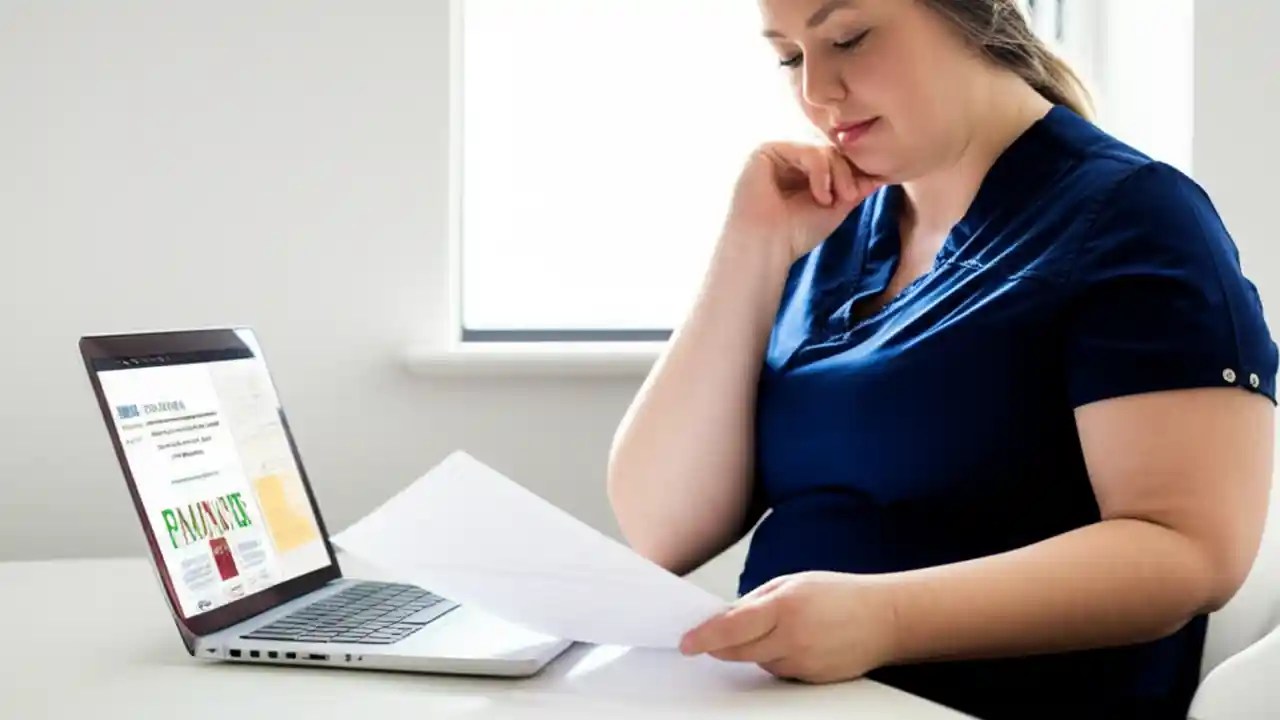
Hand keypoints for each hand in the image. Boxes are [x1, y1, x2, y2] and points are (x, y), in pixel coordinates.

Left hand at [678, 571, 898, 683]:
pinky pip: (778, 672)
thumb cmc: (840, 594)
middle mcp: (792, 638)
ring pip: (758, 662)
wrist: (885, 619)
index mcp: (784, 607)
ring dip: (754, 649)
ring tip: (780, 627)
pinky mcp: (811, 679)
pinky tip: (795, 641)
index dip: (705, 637)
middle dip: (720, 645)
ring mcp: (802, 662)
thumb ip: (757, 601)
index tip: (686, 643)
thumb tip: (725, 618)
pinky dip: (775, 658)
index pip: (732, 628)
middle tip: (709, 637)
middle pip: (738, 652)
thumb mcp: (793, 583)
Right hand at [721, 143, 883, 263]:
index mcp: (803, 173)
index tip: (869, 187)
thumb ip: (854, 189)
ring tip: (836, 200)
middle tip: (852, 196)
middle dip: (847, 173)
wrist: (765, 247)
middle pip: (831, 152)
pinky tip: (820, 195)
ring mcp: (778, 154)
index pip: (836, 160)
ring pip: (821, 150)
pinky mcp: (766, 151)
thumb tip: (880, 174)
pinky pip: (806, 150)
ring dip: (837, 173)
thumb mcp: (835, 209)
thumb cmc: (795, 234)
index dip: (854, 171)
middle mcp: (789, 161)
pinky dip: (820, 172)